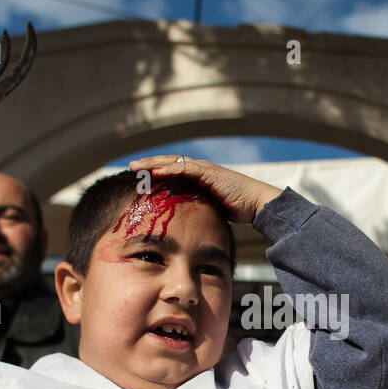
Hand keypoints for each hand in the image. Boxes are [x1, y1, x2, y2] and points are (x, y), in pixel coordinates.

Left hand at [127, 155, 281, 223]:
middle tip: (131, 167)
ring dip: (153, 164)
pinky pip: (185, 169)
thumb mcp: (210, 210)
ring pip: (173, 163)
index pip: (171, 171)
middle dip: (149, 164)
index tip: (139, 177)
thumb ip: (196, 211)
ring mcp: (203, 169)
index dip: (155, 172)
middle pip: (168, 163)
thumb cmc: (237, 209)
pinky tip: (156, 172)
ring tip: (137, 167)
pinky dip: (169, 170)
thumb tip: (183, 225)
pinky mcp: (209, 172)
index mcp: (197, 178)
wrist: (256, 204)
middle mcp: (199, 170)